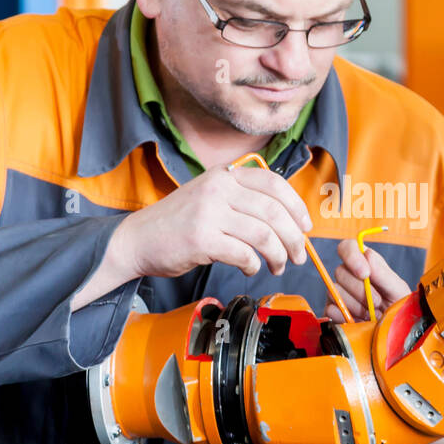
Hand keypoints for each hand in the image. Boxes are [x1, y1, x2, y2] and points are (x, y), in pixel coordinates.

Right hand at [112, 162, 312, 279]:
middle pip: (274, 212)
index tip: (306, 226)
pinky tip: (251, 268)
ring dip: (278, 255)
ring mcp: (209, 212)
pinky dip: (254, 264)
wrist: (137, 239)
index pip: (274, 183)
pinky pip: (244, 253)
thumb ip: (243, 200)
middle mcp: (219, 188)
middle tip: (299, 256)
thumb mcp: (211, 197)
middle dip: (294, 238)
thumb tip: (288, 221)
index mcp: (225, 175)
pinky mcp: (201, 239)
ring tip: (278, 266)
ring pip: (263, 234)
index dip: (297, 206)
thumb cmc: (178, 223)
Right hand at [325, 238, 411, 321]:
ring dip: (357, 306)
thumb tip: (367, 255)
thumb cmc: (398, 308)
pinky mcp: (332, 310)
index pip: (348, 247)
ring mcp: (338, 293)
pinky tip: (359, 321)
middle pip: (340, 271)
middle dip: (361, 290)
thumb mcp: (398, 291)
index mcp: (365, 263)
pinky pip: (330, 309)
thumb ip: (384, 274)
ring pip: (335, 291)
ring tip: (371, 314)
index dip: (352, 257)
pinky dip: (346, 316)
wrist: (392, 334)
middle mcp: (349, 275)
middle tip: (378, 302)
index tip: (365, 274)